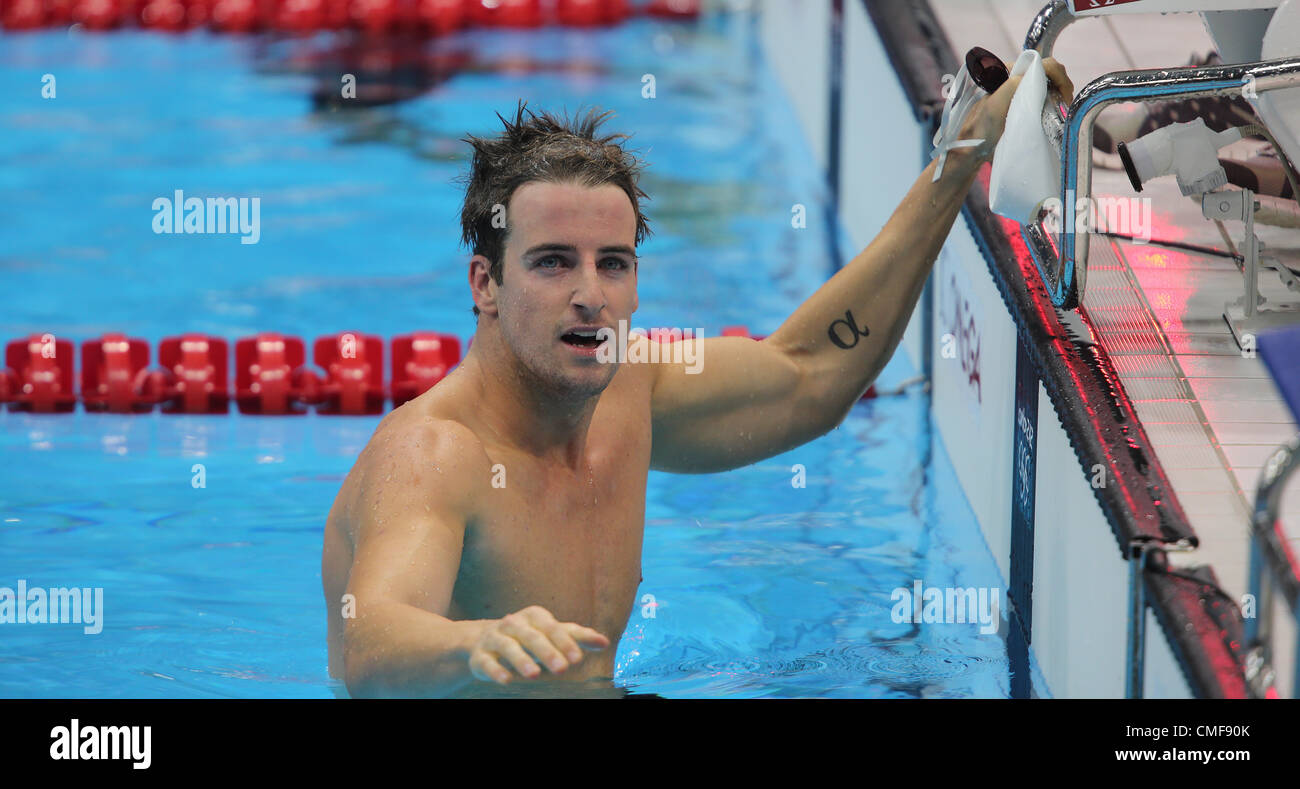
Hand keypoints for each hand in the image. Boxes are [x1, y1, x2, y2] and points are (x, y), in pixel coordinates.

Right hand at [467, 605, 609, 683]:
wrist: (484, 640)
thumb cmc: (530, 636)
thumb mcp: (553, 633)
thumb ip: (578, 636)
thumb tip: (605, 642)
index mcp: (534, 616)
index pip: (552, 627)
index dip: (565, 642)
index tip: (578, 659)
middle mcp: (513, 623)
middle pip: (531, 636)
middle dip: (547, 652)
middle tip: (563, 669)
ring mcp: (495, 638)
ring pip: (508, 646)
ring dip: (521, 660)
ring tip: (535, 675)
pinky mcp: (480, 655)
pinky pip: (487, 661)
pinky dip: (496, 670)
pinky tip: (507, 680)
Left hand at [960, 56, 1074, 158]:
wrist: (972, 149)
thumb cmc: (980, 129)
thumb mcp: (993, 106)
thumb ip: (1011, 86)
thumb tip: (1033, 74)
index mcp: (1007, 72)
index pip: (1042, 63)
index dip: (1058, 75)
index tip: (1064, 95)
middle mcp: (1014, 78)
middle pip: (1048, 72)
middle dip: (1061, 84)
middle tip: (1065, 104)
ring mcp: (1018, 90)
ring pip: (1048, 83)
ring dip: (1059, 93)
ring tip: (1062, 108)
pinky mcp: (1021, 103)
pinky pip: (1043, 95)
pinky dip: (1054, 100)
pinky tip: (1055, 111)